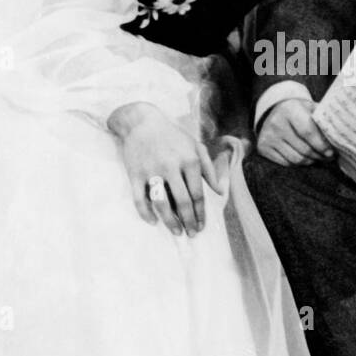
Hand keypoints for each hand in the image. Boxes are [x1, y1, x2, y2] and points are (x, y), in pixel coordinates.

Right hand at [108, 102, 222, 236]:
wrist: (142, 121)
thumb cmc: (172, 136)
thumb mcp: (194, 146)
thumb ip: (209, 168)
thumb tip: (219, 191)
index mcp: (190, 160)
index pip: (198, 194)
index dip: (201, 213)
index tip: (202, 226)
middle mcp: (172, 166)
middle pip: (183, 202)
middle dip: (189, 221)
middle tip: (191, 234)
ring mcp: (152, 170)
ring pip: (162, 204)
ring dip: (170, 221)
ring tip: (176, 231)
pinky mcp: (135, 173)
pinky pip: (139, 199)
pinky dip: (146, 213)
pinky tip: (153, 222)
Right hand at [256, 98, 334, 166]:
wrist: (274, 111)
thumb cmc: (299, 111)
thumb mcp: (311, 108)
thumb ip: (324, 119)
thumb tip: (342, 135)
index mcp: (290, 110)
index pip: (308, 131)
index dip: (321, 144)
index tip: (332, 152)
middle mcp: (276, 123)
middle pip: (303, 149)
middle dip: (319, 156)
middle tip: (329, 157)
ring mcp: (268, 137)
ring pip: (296, 159)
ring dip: (311, 161)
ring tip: (319, 158)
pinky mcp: (263, 148)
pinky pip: (286, 163)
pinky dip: (298, 164)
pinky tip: (306, 159)